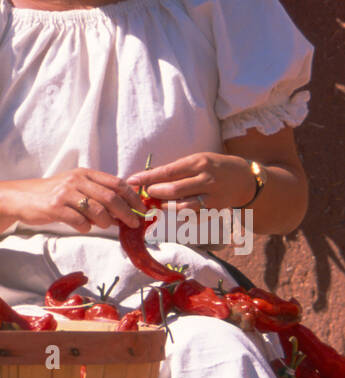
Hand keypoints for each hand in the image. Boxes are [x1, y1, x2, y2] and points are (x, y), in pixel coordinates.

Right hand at [8, 169, 146, 232]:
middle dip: (126, 213)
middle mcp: (77, 180)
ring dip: (105, 222)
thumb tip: (124, 207)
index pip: (116, 183)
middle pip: (111, 198)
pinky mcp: (55, 207)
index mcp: (85, 173)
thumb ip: (97, 192)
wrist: (23, 197)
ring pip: (97, 211)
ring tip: (104, 225)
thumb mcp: (76, 185)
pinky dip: (85, 227)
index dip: (133, 197)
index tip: (142, 210)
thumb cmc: (54, 193)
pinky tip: (82, 226)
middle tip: (133, 224)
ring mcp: (65, 193)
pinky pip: (79, 221)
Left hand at [125, 153, 255, 212]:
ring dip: (166, 206)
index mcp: (199, 162)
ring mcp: (212, 196)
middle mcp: (206, 179)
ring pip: (183, 206)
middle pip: (174, 190)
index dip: (148, 177)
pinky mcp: (215, 210)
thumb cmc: (214, 167)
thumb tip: (150, 178)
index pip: (168, 171)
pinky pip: (193, 216)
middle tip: (146, 193)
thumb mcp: (198, 160)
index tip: (132, 180)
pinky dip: (180, 215)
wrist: (244, 180)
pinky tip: (174, 211)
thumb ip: (177, 170)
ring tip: (158, 204)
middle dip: (155, 193)